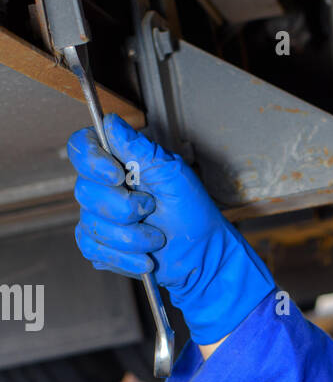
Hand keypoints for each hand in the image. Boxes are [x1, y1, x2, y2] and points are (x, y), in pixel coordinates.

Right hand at [66, 114, 275, 343]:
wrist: (202, 255)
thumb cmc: (193, 213)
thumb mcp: (173, 175)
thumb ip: (141, 150)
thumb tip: (112, 123)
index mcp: (119, 163)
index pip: (82, 147)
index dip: (91, 160)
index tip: (117, 175)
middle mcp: (104, 188)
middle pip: (85, 190)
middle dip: (124, 208)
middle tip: (153, 209)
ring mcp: (99, 218)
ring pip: (91, 224)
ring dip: (130, 237)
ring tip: (156, 238)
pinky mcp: (100, 246)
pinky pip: (93, 250)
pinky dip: (124, 257)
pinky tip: (145, 258)